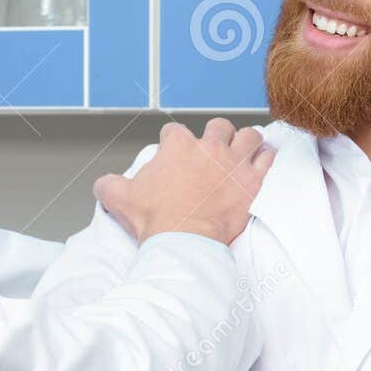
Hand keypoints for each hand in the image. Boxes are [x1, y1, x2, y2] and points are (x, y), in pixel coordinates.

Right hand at [93, 119, 274, 245]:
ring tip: (243, 150)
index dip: (174, 142)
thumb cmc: (156, 220)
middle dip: (216, 135)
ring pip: (248, 136)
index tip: (175, 154)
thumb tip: (103, 184)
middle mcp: (208, 147)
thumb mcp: (119, 198)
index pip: (175, 131)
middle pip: (218, 127)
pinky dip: (266, 157)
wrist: (183, 243)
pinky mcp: (252, 182)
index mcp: (177, 146)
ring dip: (246, 141)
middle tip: (213, 151)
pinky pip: (267, 159)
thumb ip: (108, 184)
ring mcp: (233, 163)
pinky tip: (263, 160)